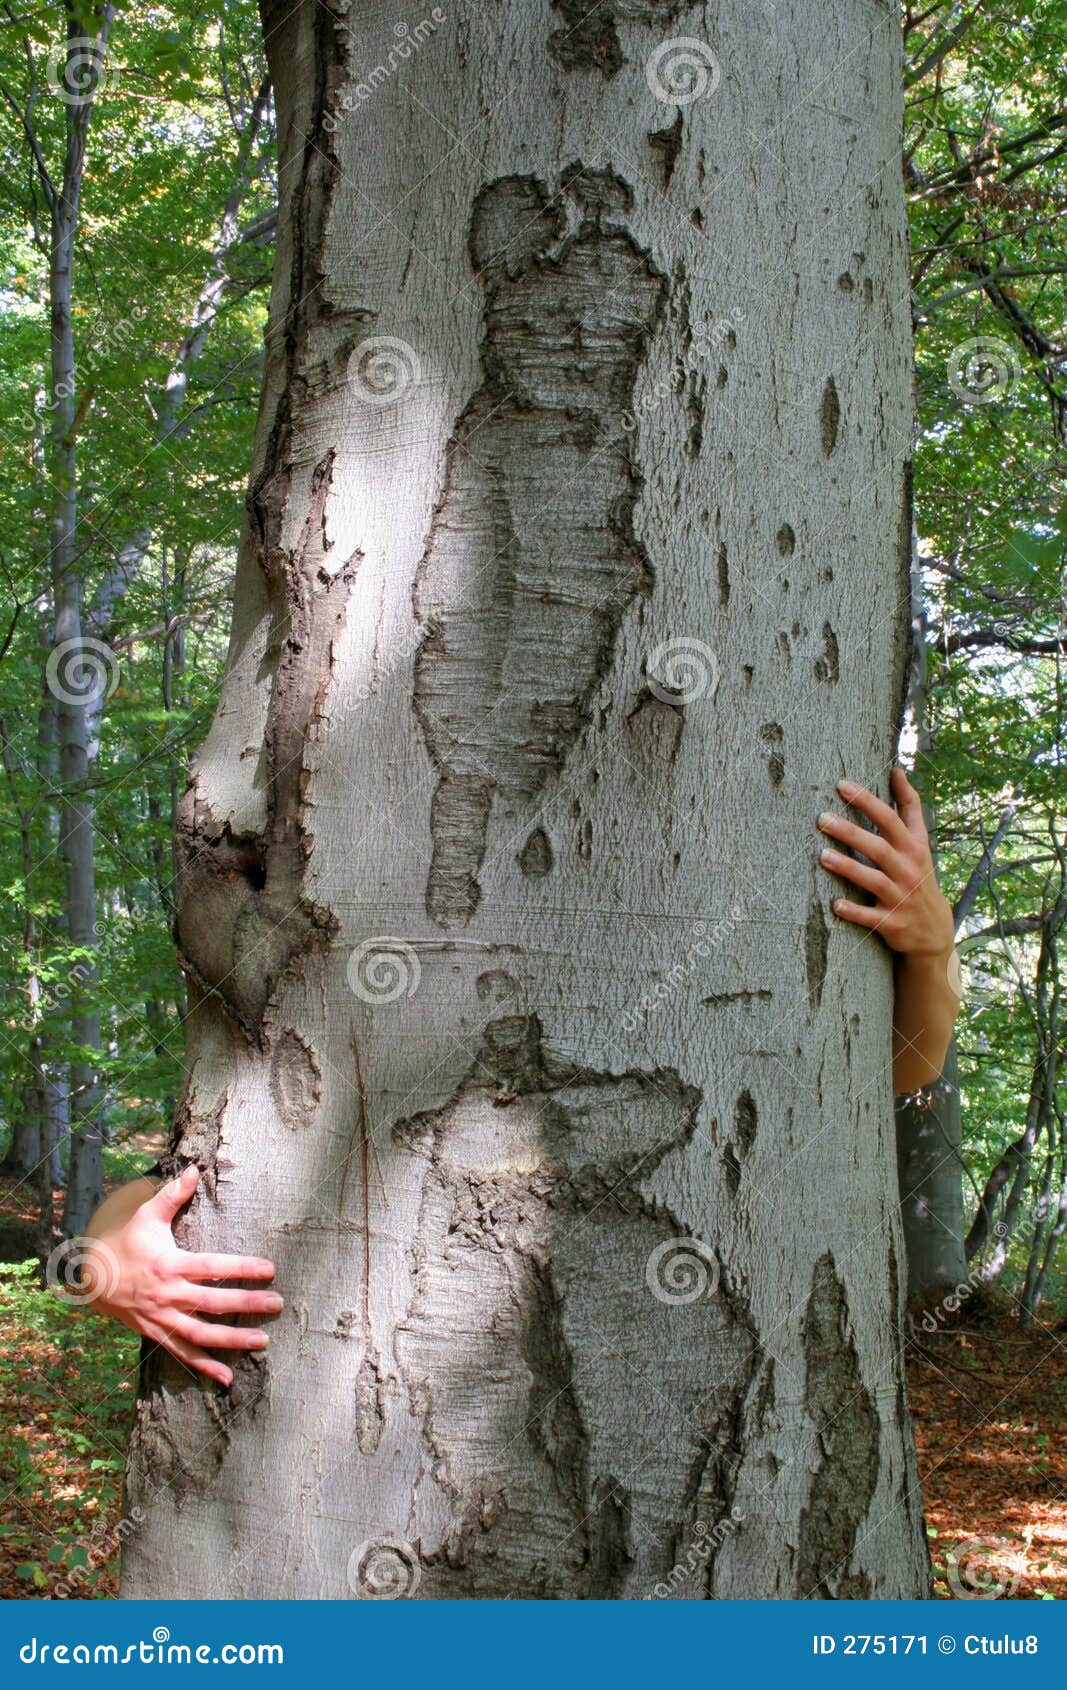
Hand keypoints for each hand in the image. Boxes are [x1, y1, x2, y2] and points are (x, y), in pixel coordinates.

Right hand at [82, 1165, 279, 1386]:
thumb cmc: (126, 1243)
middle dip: (247, 1304)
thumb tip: (193, 1170)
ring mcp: (163, 1319)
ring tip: (263, 1340)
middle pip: (214, 1303)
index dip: (242, 1268)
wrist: (93, 1280)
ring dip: (233, 1339)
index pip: (213, 1268)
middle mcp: (168, 1295)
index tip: (270, 1269)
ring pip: (203, 1334)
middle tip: (277, 1304)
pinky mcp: (158, 1335)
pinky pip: (184, 1354)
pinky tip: (228, 1377)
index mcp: (170, 1265)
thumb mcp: (146, 1216)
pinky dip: (205, 1367)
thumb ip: (172, 1195)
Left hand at [817, 765, 954, 957]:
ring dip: (848, 868)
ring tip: (823, 856)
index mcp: (914, 848)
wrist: (934, 929)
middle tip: (822, 818)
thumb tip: (897, 770)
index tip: (842, 784)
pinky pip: (871, 917)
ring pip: (873, 880)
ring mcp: (900, 897)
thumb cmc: (918, 875)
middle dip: (850, 832)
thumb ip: (909, 807)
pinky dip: (854, 911)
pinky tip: (835, 904)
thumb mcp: (920, 841)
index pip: (891, 818)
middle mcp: (908, 870)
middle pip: (879, 847)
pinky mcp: (891, 922)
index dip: (868, 801)